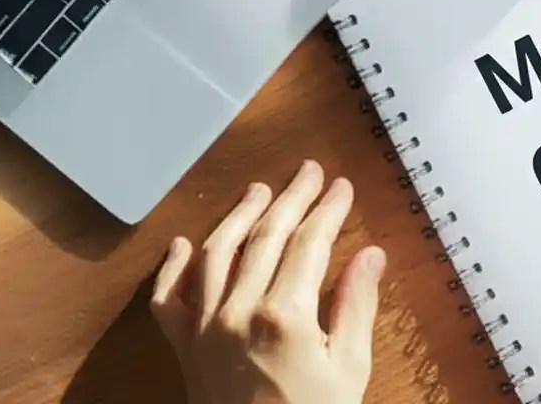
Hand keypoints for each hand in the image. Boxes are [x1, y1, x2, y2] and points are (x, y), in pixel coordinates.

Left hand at [151, 160, 387, 403]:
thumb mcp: (350, 369)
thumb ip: (356, 307)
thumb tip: (371, 257)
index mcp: (285, 316)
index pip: (310, 243)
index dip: (328, 210)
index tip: (341, 188)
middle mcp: (238, 312)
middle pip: (265, 236)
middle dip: (291, 198)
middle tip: (309, 171)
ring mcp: (205, 329)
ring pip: (217, 254)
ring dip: (238, 215)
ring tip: (259, 190)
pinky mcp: (185, 350)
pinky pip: (169, 300)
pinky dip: (173, 268)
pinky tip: (183, 245)